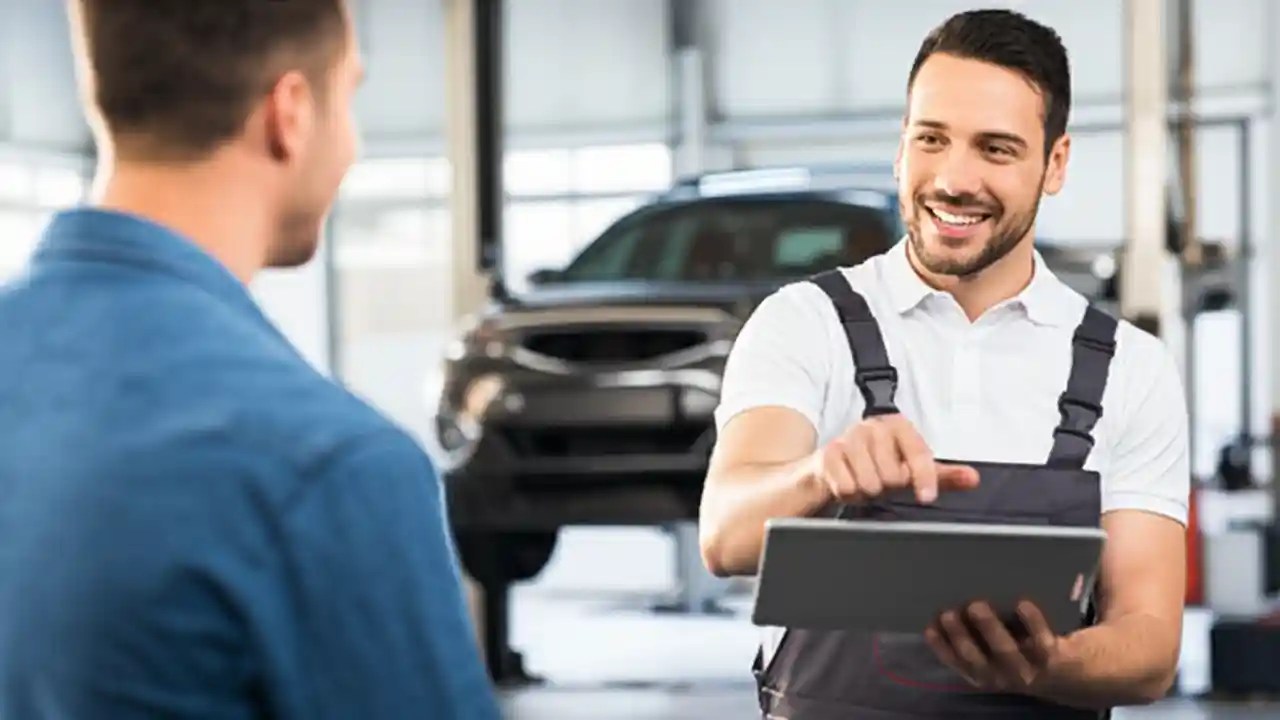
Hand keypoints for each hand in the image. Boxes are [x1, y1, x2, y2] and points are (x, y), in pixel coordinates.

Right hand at [815, 414, 978, 503]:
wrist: (827, 469)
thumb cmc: (873, 466)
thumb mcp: (909, 470)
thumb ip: (942, 475)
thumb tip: (972, 478)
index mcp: (897, 426)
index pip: (919, 453)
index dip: (925, 478)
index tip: (926, 497)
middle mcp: (872, 426)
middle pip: (893, 475)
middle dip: (887, 487)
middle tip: (880, 481)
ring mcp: (847, 438)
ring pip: (870, 484)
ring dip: (867, 492)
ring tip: (863, 482)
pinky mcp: (827, 454)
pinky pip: (847, 488)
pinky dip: (849, 494)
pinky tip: (847, 483)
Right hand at [924, 600, 1063, 692]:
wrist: (1079, 673)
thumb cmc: (1030, 650)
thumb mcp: (1004, 648)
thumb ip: (983, 632)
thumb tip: (958, 595)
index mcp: (987, 674)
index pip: (958, 663)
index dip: (941, 648)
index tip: (929, 627)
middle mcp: (1005, 678)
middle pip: (978, 661)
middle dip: (960, 637)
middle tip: (948, 613)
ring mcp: (1030, 671)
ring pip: (1005, 652)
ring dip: (989, 629)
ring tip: (976, 605)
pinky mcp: (1056, 660)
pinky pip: (1041, 643)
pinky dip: (1031, 623)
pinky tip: (1022, 604)